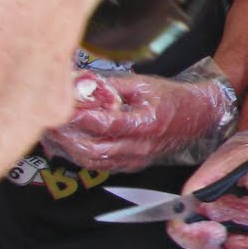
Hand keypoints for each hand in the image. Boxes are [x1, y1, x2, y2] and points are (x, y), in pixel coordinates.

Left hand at [42, 60, 237, 172]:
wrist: (199, 118)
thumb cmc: (173, 98)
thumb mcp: (144, 84)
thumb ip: (110, 86)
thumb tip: (79, 83)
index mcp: (147, 123)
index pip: (106, 124)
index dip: (80, 117)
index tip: (60, 106)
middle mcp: (142, 147)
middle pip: (94, 149)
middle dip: (66, 137)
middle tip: (47, 120)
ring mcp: (136, 159)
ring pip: (93, 161)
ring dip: (68, 149)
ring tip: (51, 132)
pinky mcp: (132, 165)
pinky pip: (99, 165)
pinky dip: (79, 155)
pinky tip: (66, 143)